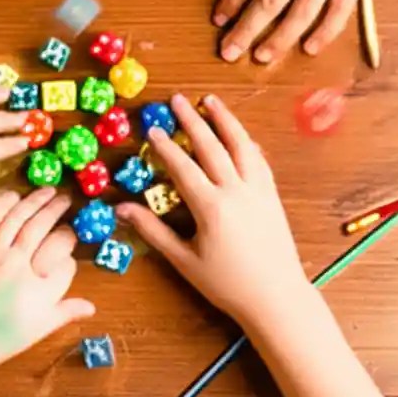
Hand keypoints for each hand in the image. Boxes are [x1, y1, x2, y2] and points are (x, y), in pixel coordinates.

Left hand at [0, 188, 94, 373]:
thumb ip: (63, 313)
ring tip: (47, 191)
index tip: (69, 232)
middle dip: (56, 210)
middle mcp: (19, 268)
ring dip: (34, 202)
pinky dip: (1, 205)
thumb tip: (91, 306)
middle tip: (64, 198)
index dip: (69, 243)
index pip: (65, 259)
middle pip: (42, 230)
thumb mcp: (33, 333)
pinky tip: (13, 196)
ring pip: (17, 220)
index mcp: (39, 290)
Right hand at [116, 93, 307, 322]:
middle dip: (192, 121)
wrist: (276, 297)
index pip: (183, 168)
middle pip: (212, 147)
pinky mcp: (272, 195)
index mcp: (211, 208)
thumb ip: (153, 231)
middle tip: (177, 99)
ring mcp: (258, 190)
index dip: (166, 147)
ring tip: (211, 101)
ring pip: (241, 145)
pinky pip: (258, 159)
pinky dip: (245, 142)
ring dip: (225, 120)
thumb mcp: (184, 261)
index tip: (152, 128)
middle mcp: (237, 192)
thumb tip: (122, 209)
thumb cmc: (227, 285)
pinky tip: (238, 134)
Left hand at [213, 0, 397, 65]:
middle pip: (271, 2)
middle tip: (228, 52)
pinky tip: (308, 48)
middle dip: (246, 30)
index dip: (233, 0)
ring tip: (260, 58)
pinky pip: (340, 10)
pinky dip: (324, 33)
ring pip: (302, 13)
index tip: (219, 18)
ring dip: (279, 40)